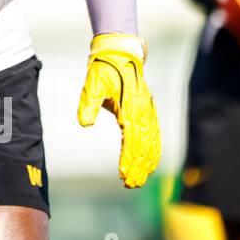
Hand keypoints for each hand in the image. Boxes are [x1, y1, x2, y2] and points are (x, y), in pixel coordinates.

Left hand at [77, 33, 160, 188]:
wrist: (119, 54)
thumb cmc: (104, 70)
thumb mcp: (93, 84)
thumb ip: (89, 104)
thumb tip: (84, 124)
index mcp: (131, 107)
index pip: (132, 138)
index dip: (128, 158)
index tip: (123, 174)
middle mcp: (143, 112)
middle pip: (144, 145)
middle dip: (138, 167)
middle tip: (129, 184)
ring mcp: (148, 112)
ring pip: (152, 144)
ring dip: (146, 163)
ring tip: (138, 181)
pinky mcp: (148, 112)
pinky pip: (154, 136)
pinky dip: (153, 152)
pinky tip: (149, 165)